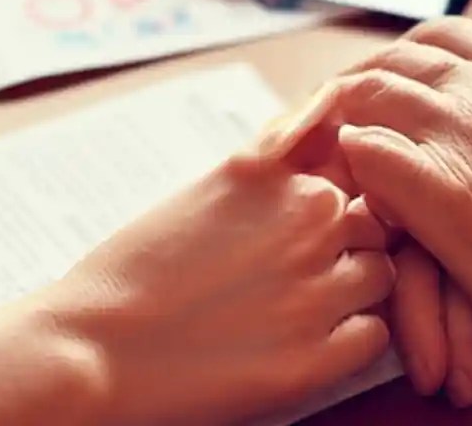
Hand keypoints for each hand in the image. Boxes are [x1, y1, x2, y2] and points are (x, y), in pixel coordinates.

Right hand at [42, 143, 394, 425]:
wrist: (91, 348)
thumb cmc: (134, 270)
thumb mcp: (207, 187)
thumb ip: (275, 152)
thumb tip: (328, 112)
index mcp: (273, 173)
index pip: (351, 165)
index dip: (334, 198)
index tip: (303, 226)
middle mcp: (305, 219)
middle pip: (372, 220)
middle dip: (348, 242)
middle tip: (295, 273)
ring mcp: (317, 289)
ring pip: (380, 276)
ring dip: (352, 289)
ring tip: (295, 307)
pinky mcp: (316, 359)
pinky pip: (375, 335)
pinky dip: (350, 338)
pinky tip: (302, 339)